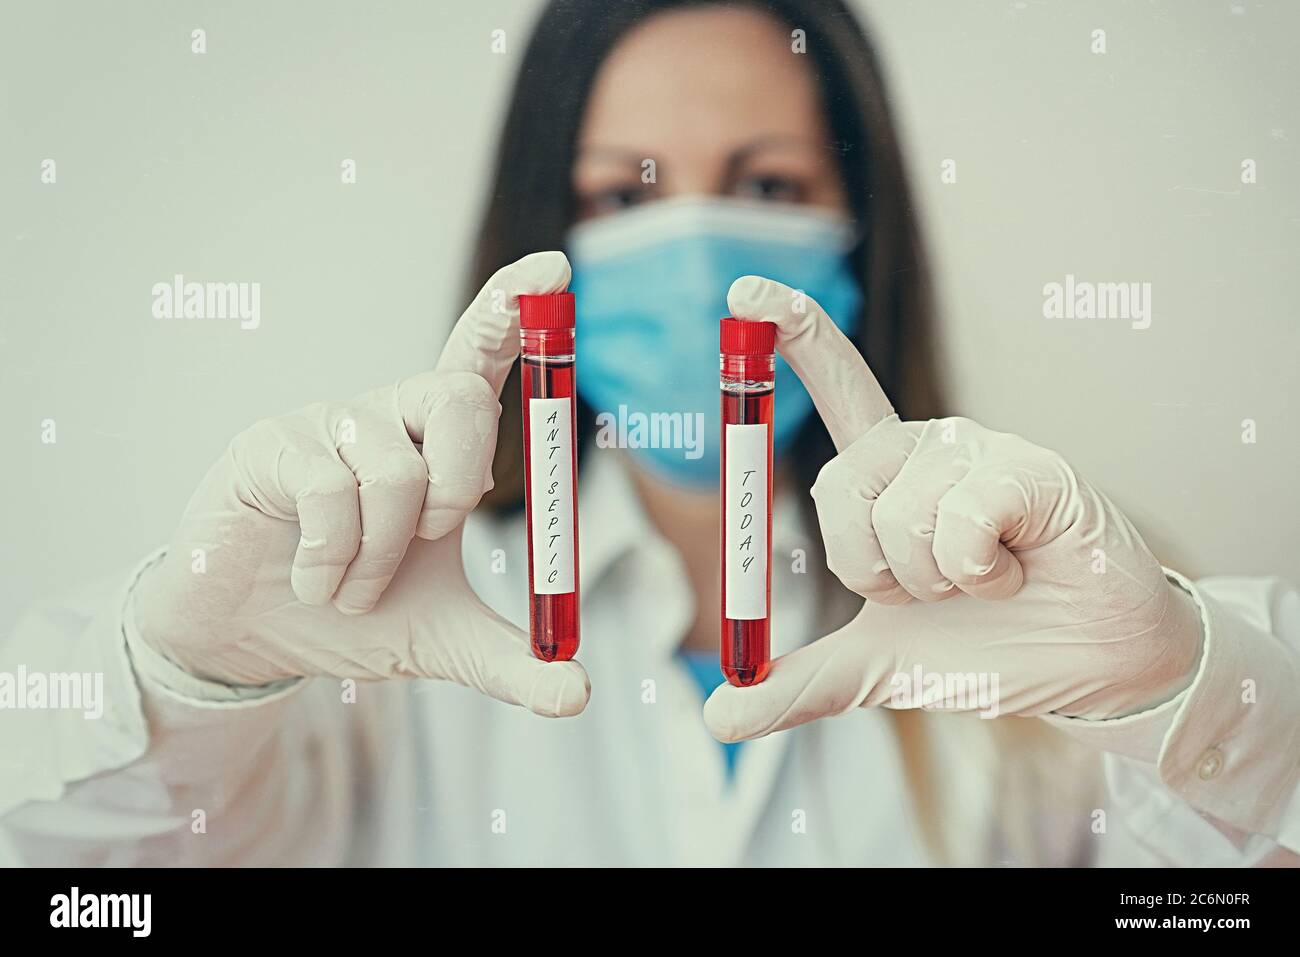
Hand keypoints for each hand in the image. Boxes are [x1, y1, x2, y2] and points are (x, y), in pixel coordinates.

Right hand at [133, 252, 588, 717]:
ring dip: (381, 558)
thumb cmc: (354, 612)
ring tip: (351, 588)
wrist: (256, 636)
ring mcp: (328, 422)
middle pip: (458, 396)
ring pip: (395, 469)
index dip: (514, 309)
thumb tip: (582, 695)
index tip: (555, 271)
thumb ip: (514, 661)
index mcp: (439, 438)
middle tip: (430, 542)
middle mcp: (389, 413)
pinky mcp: (271, 445)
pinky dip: (333, 560)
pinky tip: (313, 581)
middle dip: (460, 486)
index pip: (482, 354)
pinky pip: (330, 493)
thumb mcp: (444, 641)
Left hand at [704, 276, 1202, 740]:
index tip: (744, 289)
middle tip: (934, 590)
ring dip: (935, 582)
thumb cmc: (987, 646)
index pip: (836, 391)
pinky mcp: (1031, 467)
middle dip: (874, 570)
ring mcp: (980, 453)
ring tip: (986, 579)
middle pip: (839, 485)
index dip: (793, 335)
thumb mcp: (877, 670)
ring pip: (899, 514)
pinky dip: (979, 572)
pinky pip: (959, 520)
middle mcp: (927, 448)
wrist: (1088, 667)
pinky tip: (1018, 568)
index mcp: (889, 475)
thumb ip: (799, 684)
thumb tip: (717, 715)